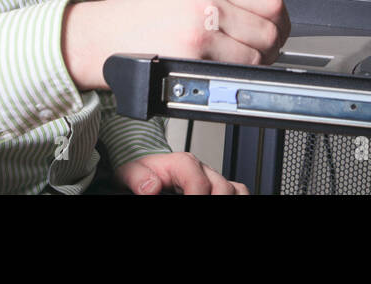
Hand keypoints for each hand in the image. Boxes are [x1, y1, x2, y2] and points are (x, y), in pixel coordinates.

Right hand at [62, 0, 290, 90]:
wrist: (102, 37)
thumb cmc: (138, 19)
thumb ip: (223, 1)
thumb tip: (259, 21)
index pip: (271, 1)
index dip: (282, 24)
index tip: (278, 34)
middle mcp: (209, 3)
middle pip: (271, 30)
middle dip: (272, 48)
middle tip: (260, 55)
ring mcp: (202, 30)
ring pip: (258, 54)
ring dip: (256, 66)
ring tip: (239, 67)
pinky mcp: (193, 57)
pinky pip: (236, 72)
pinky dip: (236, 79)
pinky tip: (223, 76)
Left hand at [115, 152, 248, 194]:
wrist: (145, 171)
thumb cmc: (141, 173)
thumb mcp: (130, 172)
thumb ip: (138, 177)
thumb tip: (149, 188)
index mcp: (182, 163)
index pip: (198, 182)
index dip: (196, 196)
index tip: (191, 202)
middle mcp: (202, 169)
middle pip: (222, 187)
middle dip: (213, 200)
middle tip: (197, 206)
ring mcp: (212, 177)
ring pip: (234, 189)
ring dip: (225, 198)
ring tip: (212, 205)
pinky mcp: (218, 187)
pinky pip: (239, 190)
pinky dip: (237, 197)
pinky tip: (225, 203)